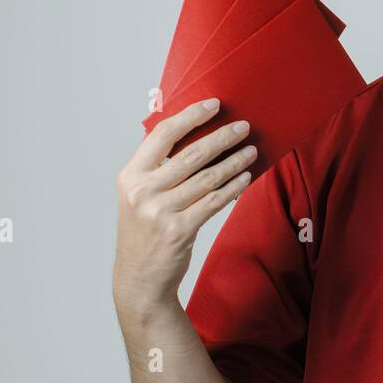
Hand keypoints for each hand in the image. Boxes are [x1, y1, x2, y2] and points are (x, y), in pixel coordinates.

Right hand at [113, 98, 257, 306]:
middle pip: (192, 154)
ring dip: (234, 161)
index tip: (214, 105)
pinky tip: (246, 177)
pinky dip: (234, 186)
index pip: (163, 134)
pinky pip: (215, 201)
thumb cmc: (145, 231)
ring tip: (251, 151)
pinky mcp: (179, 230)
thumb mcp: (139, 196)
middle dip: (222, 137)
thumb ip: (158, 169)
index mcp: (131, 176)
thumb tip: (197, 134)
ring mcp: (160, 212)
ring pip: (208, 177)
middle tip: (244, 126)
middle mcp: (143, 191)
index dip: (191, 116)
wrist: (140, 278)